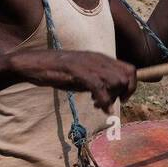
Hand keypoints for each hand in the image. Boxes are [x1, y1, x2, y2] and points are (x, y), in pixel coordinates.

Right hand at [12, 50, 136, 111]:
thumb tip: (111, 95)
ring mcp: (88, 64)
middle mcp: (98, 59)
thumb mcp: (83, 74)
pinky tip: (99, 108)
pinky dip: (104, 101)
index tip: (122, 98)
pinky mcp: (78, 71)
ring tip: (99, 104)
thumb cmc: (58, 71)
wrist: (35, 64)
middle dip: (123, 93)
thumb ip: (98, 81)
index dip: (131, 86)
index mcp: (101, 58)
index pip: (130, 69)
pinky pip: (99, 87)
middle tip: (109, 103)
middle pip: (127, 76)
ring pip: (116, 81)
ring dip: (112, 97)